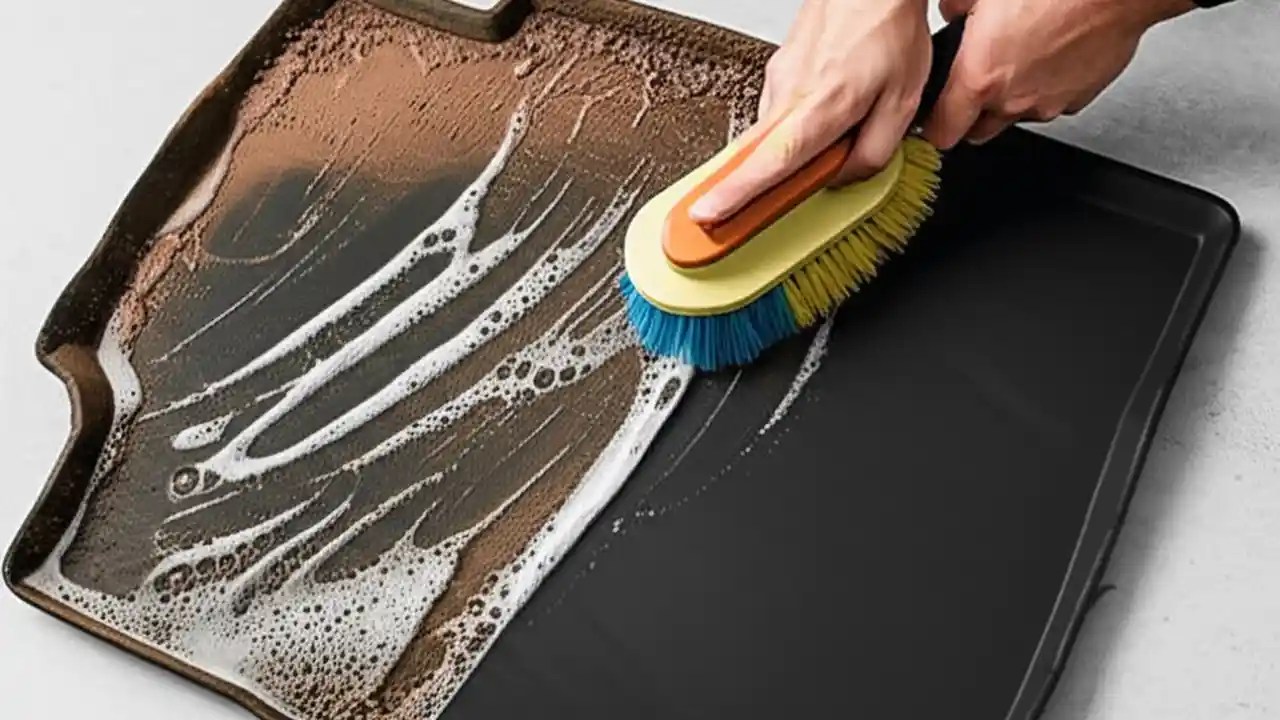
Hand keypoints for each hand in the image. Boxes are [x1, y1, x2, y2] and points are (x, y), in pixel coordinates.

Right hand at [689, 0, 932, 224]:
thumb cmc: (887, 29)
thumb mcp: (903, 101)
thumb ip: (873, 153)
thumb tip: (841, 180)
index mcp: (822, 106)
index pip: (773, 161)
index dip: (736, 192)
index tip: (705, 214)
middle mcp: (790, 93)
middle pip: (750, 154)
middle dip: (728, 188)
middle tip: (710, 214)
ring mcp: (778, 80)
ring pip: (770, 136)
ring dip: (783, 157)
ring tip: (815, 155)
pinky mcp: (778, 70)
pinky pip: (778, 115)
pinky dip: (791, 131)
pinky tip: (820, 124)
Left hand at [922, 0, 1195, 148]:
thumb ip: (954, 6)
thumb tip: (950, 10)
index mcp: (979, 79)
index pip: (941, 133)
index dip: (933, 128)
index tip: (931, 120)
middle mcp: (1011, 100)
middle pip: (977, 131)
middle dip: (970, 115)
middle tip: (974, 84)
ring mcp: (1047, 102)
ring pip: (1016, 115)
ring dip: (1011, 98)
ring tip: (1019, 58)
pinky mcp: (1079, 98)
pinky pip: (1052, 100)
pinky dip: (1046, 86)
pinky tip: (1050, 55)